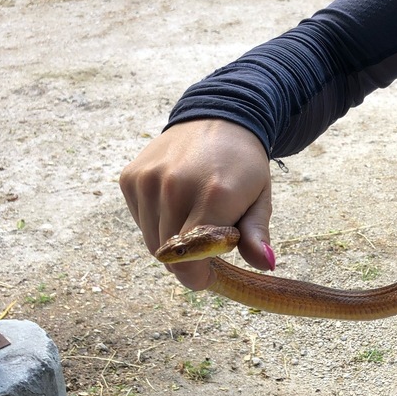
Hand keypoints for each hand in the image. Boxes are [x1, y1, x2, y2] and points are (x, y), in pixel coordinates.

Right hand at [119, 119, 272, 289]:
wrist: (218, 118)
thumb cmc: (243, 167)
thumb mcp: (259, 199)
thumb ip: (256, 235)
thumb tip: (266, 264)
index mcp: (213, 195)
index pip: (190, 261)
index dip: (197, 277)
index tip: (208, 277)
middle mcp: (174, 186)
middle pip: (170, 256)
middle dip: (187, 261)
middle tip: (205, 248)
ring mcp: (148, 180)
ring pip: (152, 242)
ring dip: (171, 243)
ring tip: (192, 220)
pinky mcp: (130, 177)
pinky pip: (140, 221)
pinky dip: (156, 223)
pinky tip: (175, 203)